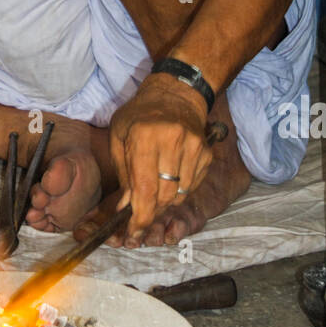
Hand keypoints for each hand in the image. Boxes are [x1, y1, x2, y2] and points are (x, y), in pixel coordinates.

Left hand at [109, 75, 212, 243]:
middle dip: (150, 212)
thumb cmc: (140, 115)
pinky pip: (192, 187)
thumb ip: (124, 174)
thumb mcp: (119, 137)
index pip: (145, 189)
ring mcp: (195, 148)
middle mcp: (173, 142)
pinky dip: (178, 192)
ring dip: (164, 203)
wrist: (176, 94)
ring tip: (152, 196)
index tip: (134, 232)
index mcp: (145, 137)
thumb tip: (128, 209)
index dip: (140, 217)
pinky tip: (168, 180)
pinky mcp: (206, 154)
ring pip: (180, 195)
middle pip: (164, 197)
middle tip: (139, 217)